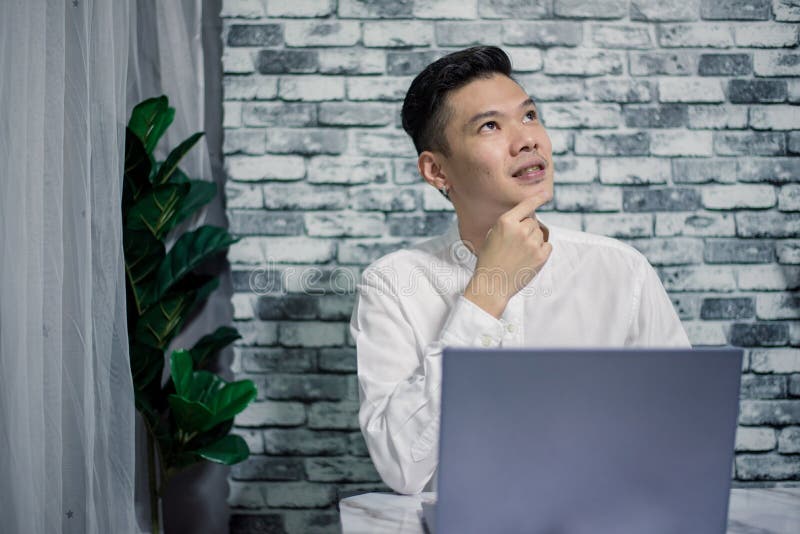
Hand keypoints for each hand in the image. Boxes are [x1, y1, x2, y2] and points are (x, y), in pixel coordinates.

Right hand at [463, 191, 552, 317]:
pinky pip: (547, 245)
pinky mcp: (541, 256)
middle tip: (516, 243)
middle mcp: (520, 230)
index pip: (526, 205)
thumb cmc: (489, 260)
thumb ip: (509, 224)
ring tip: (520, 253)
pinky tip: (528, 257)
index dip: (537, 198)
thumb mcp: (492, 235)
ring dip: (533, 240)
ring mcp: (532, 243)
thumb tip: (527, 218)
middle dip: (527, 229)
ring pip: (540, 233)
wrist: (492, 284)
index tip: (546, 193)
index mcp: (506, 222)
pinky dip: (541, 249)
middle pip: (533, 222)